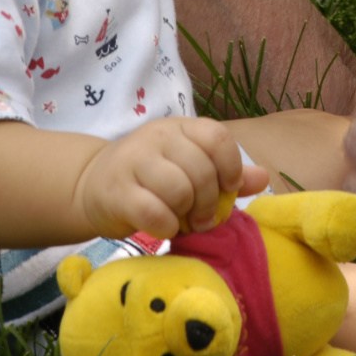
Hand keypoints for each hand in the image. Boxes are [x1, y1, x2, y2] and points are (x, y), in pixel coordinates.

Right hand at [74, 117, 267, 238]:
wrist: (92, 184)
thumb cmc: (151, 178)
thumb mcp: (189, 167)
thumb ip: (226, 173)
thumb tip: (263, 177)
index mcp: (180, 128)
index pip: (217, 137)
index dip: (230, 167)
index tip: (228, 189)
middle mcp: (157, 138)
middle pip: (201, 170)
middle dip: (209, 203)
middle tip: (203, 218)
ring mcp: (134, 162)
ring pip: (179, 191)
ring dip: (187, 215)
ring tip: (182, 221)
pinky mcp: (116, 192)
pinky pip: (154, 213)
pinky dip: (166, 227)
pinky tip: (163, 227)